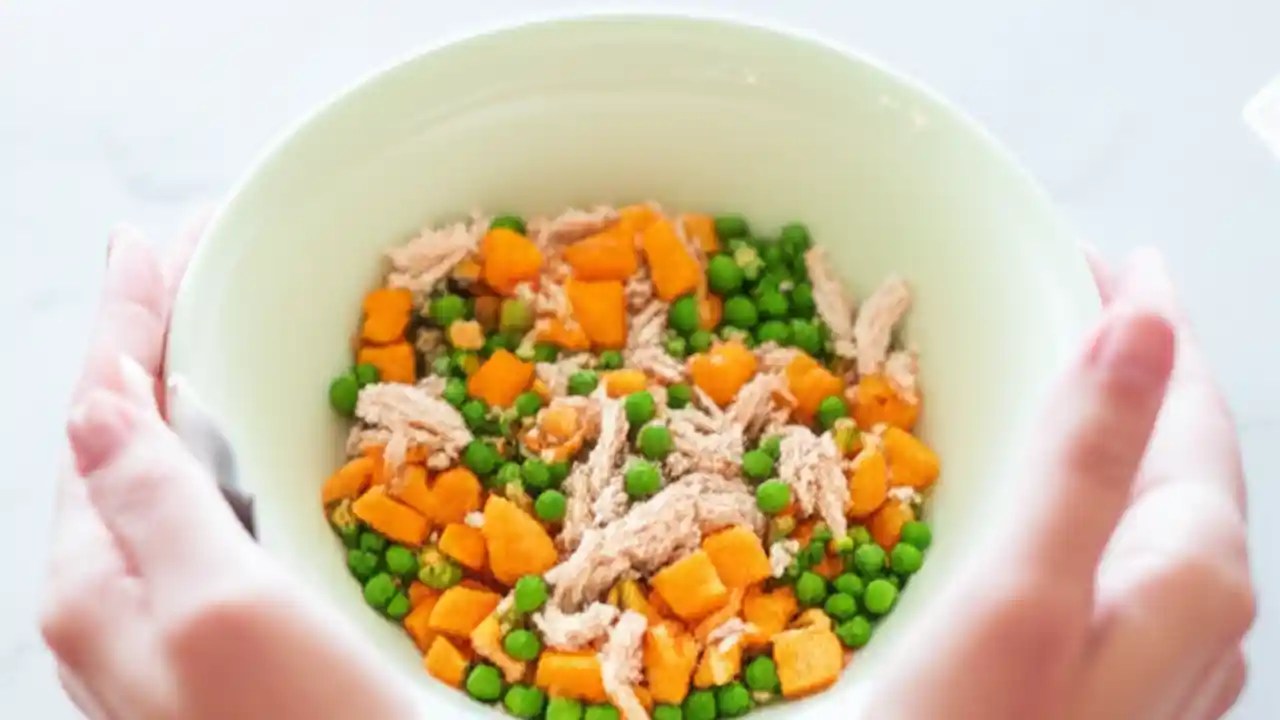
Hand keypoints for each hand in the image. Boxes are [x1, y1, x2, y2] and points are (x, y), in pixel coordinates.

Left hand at [42, 222, 420, 718]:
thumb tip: (94, 401)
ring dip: (187, 390)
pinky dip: (229, 449)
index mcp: (97, 583)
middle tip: (195, 259)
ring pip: (166, 473)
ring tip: (216, 321)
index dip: (129, 323)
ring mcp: (179, 618)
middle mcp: (123, 598)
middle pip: (122, 437)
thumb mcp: (211, 613)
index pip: (100, 418)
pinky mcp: (235, 630)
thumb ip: (146, 505)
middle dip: (150, 343)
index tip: (156, 240)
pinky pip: (213, 514)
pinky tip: (255, 433)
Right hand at [860, 248, 1253, 718]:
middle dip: (1138, 374)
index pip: (1190, 413)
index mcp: (1187, 581)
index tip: (1103, 255)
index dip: (1151, 325)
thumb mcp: (1021, 601)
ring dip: (1114, 441)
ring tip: (1059, 387)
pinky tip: (1043, 516)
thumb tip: (1143, 319)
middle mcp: (1191, 624)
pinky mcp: (1097, 693)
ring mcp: (1147, 667)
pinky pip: (1111, 570)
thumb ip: (1085, 461)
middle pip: (1182, 462)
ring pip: (1150, 518)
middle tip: (1070, 305)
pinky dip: (1083, 510)